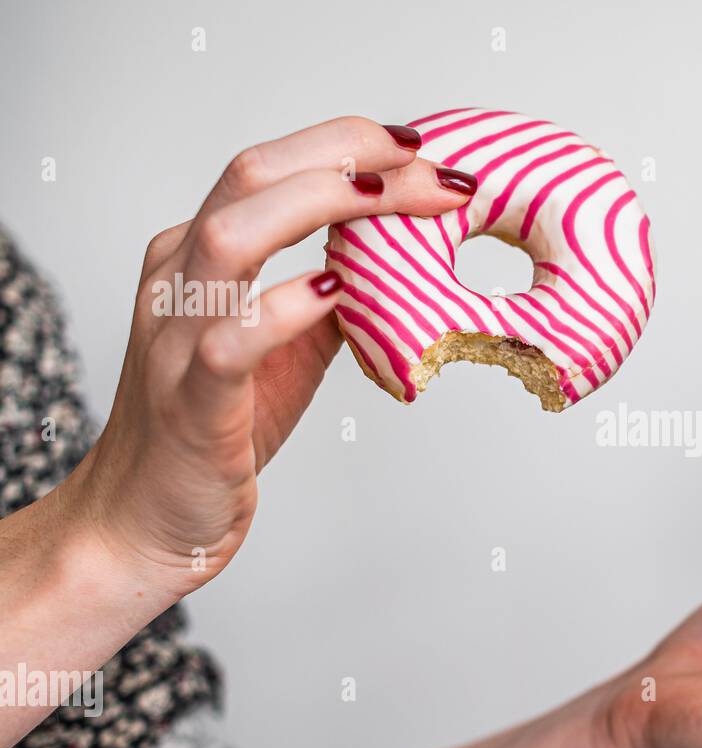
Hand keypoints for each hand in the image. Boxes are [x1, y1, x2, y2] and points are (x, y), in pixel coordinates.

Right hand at [68, 117, 473, 593]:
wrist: (145, 521)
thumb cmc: (215, 431)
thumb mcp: (286, 351)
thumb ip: (330, 301)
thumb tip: (397, 261)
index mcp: (198, 257)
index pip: (270, 169)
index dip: (347, 146)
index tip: (420, 151)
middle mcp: (179, 278)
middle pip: (254, 175)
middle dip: (349, 156)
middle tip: (429, 167)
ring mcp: (177, 333)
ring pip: (234, 235)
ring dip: (320, 204)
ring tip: (390, 200)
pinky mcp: (190, 397)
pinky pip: (232, 338)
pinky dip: (287, 309)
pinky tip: (338, 294)